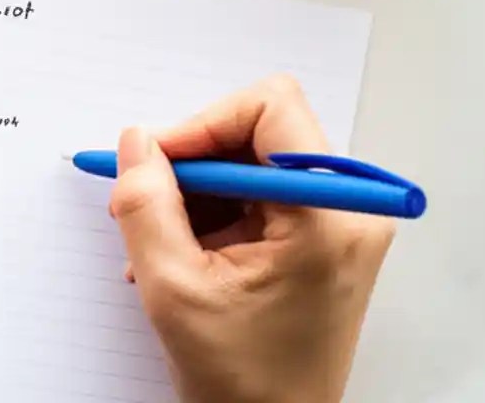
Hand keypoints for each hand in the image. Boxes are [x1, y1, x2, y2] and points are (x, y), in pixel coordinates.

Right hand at [110, 76, 394, 402]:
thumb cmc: (240, 379)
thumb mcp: (172, 287)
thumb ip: (146, 204)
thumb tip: (137, 141)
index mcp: (326, 219)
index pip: (271, 109)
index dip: (202, 123)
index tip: (157, 158)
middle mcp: (347, 211)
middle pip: (258, 134)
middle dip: (192, 163)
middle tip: (144, 197)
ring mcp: (338, 224)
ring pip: (251, 162)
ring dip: (195, 194)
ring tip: (159, 245)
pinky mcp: (322, 238)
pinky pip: (257, 194)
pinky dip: (212, 213)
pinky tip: (182, 254)